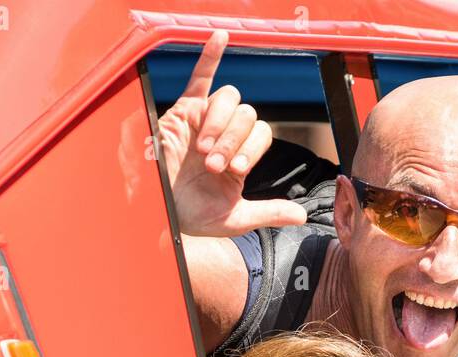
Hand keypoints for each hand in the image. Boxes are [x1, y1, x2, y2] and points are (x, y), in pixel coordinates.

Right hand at [157, 30, 306, 236]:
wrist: (157, 210)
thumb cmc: (191, 215)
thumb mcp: (233, 219)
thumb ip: (267, 212)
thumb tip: (300, 216)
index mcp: (240, 154)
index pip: (261, 134)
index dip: (251, 148)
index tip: (234, 170)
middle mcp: (227, 134)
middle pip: (247, 116)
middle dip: (232, 141)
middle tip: (214, 165)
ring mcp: (206, 120)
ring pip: (229, 100)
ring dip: (219, 124)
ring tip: (202, 150)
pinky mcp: (183, 111)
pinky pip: (200, 78)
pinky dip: (210, 56)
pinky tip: (221, 37)